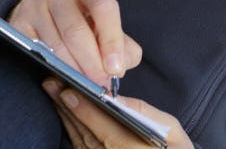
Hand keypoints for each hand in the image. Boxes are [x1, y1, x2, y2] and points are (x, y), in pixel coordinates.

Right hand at [9, 0, 141, 85]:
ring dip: (74, 71)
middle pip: (76, 31)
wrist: (43, 9)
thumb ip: (122, 44)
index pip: (103, 7)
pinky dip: (53, 70)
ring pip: (55, 46)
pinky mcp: (17, 24)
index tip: (116, 69)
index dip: (112, 40)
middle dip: (92, 63)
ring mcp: (33, 6)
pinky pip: (37, 54)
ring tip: (86, 85)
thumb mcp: (105, 22)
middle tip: (101, 84)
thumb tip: (120, 67)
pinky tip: (65, 78)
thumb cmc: (82, 18)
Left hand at [43, 78, 194, 148]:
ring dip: (66, 116)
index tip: (68, 91)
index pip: (106, 131)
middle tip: (52, 83)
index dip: (85, 111)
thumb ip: (146, 115)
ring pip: (79, 141)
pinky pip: (80, 147)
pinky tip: (65, 112)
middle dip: (68, 107)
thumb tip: (118, 99)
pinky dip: (71, 129)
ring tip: (54, 93)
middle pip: (86, 134)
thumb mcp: (173, 132)